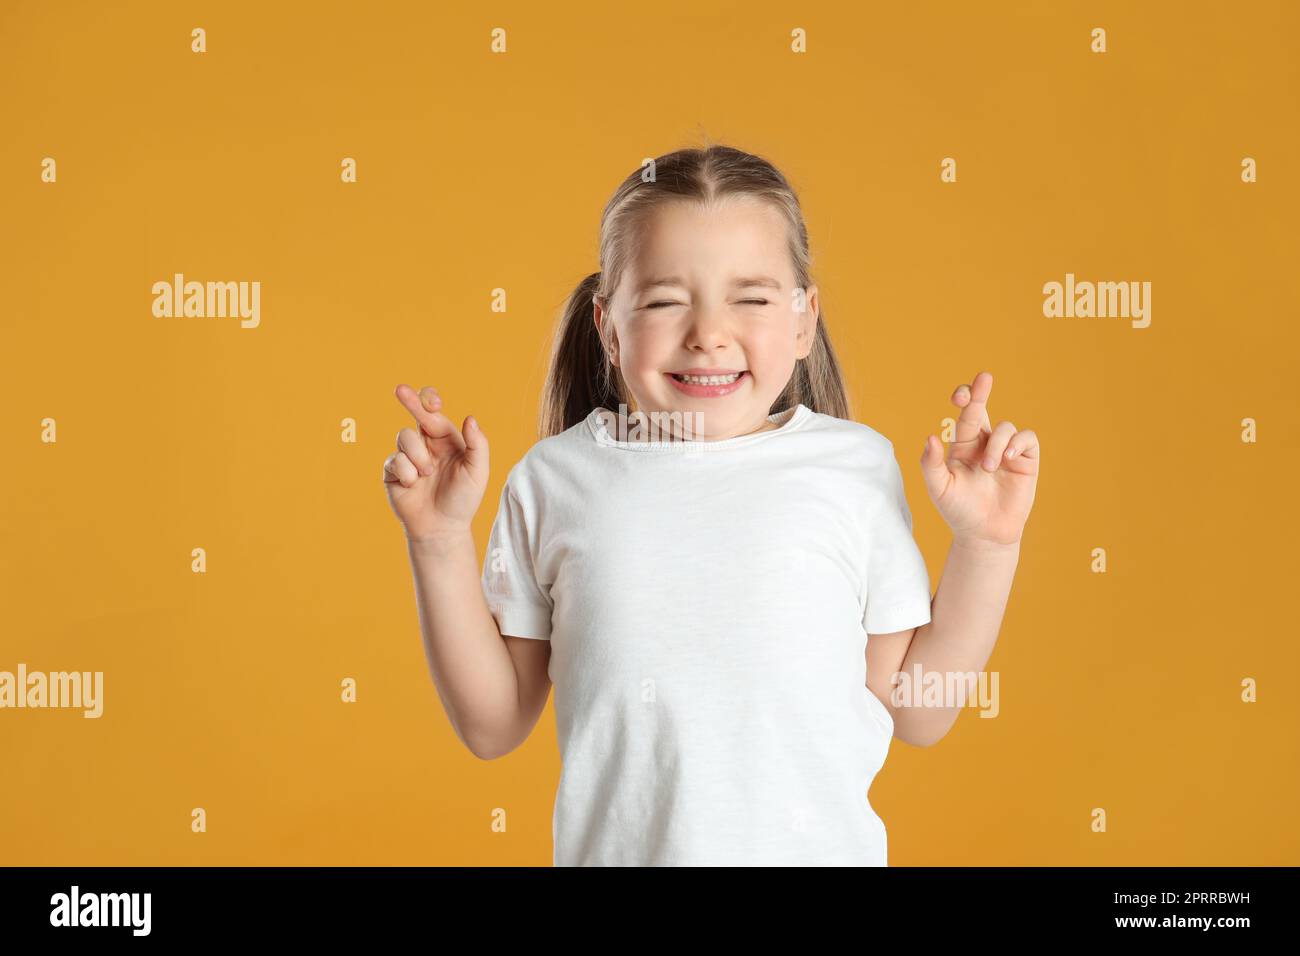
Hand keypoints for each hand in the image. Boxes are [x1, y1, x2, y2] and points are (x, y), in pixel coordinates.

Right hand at [383, 384, 489, 541]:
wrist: (442, 528)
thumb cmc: (463, 500)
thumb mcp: (478, 472)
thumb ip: (477, 445)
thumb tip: (470, 418)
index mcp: (446, 439)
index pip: (435, 413)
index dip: (430, 402)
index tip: (432, 401)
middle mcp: (426, 444)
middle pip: (414, 415)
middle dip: (409, 400)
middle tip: (400, 389)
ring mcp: (407, 456)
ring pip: (404, 437)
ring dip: (418, 456)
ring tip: (427, 475)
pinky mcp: (392, 471)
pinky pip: (394, 460)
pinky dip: (406, 472)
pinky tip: (413, 484)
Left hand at [918, 371, 1038, 547]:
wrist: (984, 534)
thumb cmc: (958, 511)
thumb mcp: (939, 488)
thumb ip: (931, 464)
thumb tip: (931, 437)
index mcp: (963, 445)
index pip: (964, 415)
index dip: (964, 399)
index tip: (960, 395)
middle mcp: (985, 443)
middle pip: (983, 409)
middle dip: (981, 392)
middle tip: (984, 378)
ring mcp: (1007, 450)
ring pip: (1004, 427)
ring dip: (996, 444)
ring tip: (989, 468)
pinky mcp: (1026, 460)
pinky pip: (1027, 438)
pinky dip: (1018, 442)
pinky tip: (1009, 456)